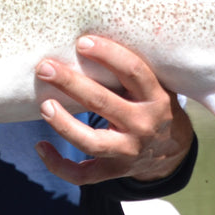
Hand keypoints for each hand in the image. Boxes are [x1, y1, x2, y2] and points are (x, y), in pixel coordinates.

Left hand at [34, 35, 193, 183]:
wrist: (173, 153)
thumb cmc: (153, 107)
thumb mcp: (156, 88)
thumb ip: (133, 72)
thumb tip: (89, 39)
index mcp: (156, 99)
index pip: (133, 71)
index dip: (108, 54)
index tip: (82, 42)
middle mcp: (144, 126)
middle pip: (103, 103)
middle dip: (71, 83)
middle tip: (45, 68)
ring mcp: (129, 152)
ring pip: (91, 141)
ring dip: (64, 124)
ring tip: (44, 106)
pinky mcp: (114, 171)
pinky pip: (83, 174)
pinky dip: (59, 165)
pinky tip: (42, 147)